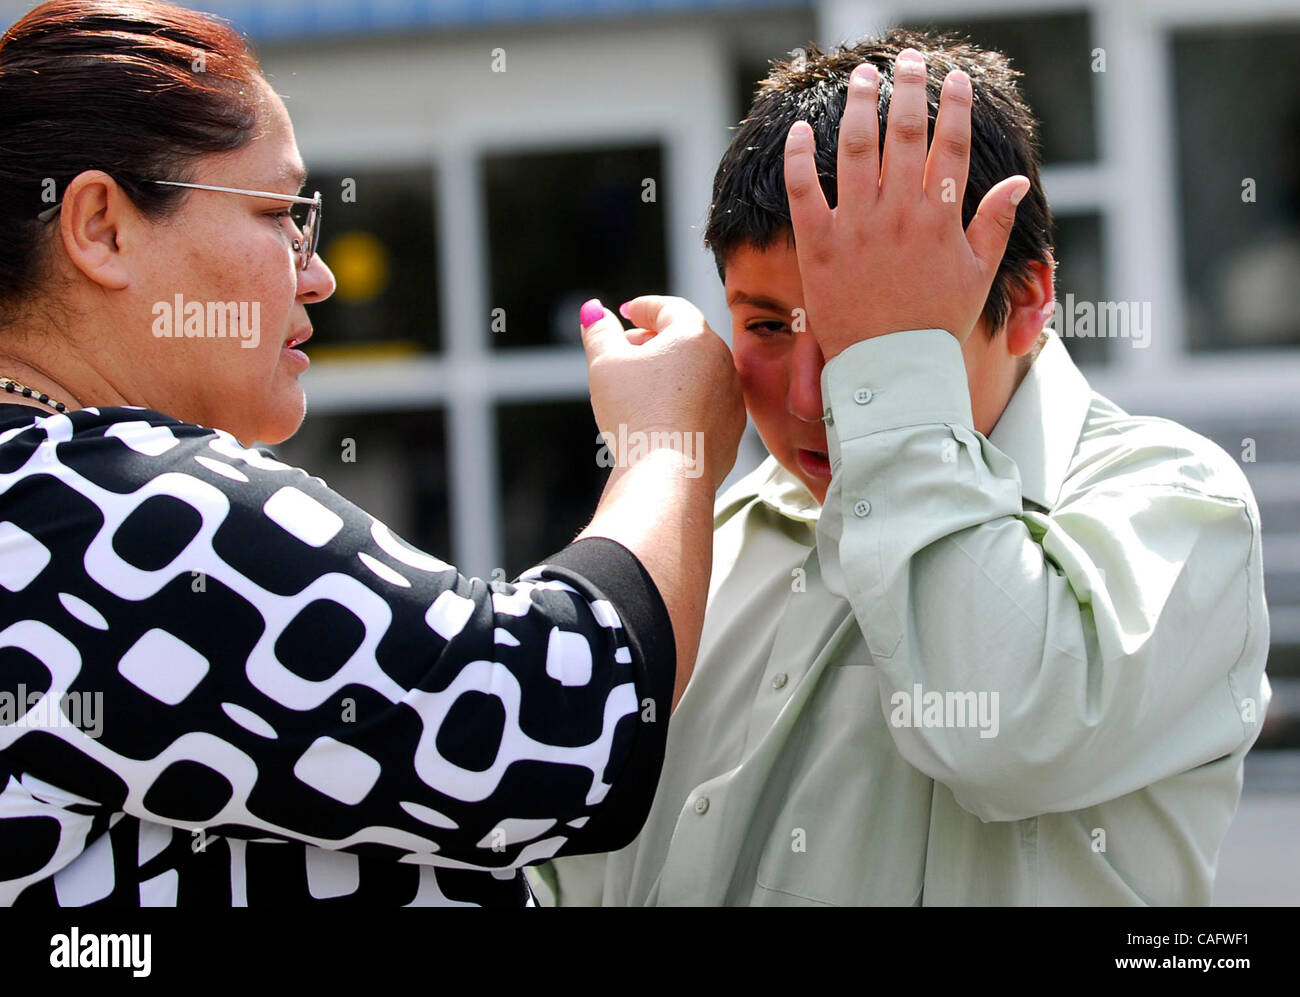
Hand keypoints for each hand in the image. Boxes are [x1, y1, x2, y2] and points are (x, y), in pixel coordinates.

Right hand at [579, 295, 744, 492]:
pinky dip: (686, 403)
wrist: (668, 474)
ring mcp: (732, 397)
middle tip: (627, 349)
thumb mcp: (605, 365)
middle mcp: (723, 361)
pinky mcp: (732, 429)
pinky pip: (707, 405)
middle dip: (655, 340)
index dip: (644, 307)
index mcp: (694, 335)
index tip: (627, 313)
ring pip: (700, 374)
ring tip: (641, 387)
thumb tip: (592, 311)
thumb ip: (598, 332)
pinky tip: (662, 418)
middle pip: (686, 339)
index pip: (668, 308)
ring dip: (673, 373)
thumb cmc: (635, 413)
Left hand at [782, 49, 1030, 358]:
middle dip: (908, 89)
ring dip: (860, 106)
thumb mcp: (977, 277)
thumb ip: (996, 225)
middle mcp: (900, 215)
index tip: (955, 79)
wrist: (891, 371)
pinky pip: (804, 191)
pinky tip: (804, 128)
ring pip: (857, 149)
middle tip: (908, 60)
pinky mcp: (819, 246)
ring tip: (863, 77)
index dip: (955, 107)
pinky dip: (800, 156)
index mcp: (941, 220)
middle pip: (904, 134)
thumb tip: (1018, 181)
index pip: (951, 146)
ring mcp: (857, 228)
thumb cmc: (936, 327)